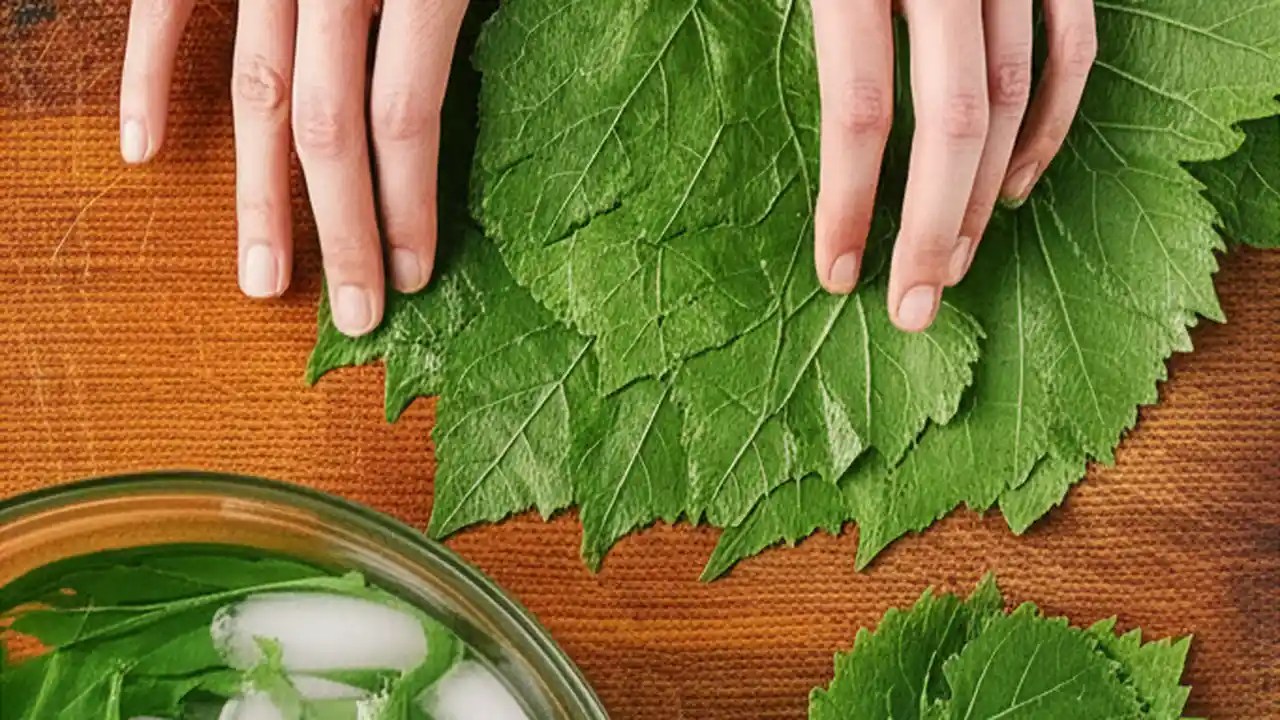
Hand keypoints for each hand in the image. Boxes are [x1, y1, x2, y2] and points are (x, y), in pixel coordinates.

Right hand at [118, 0, 467, 336]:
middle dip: (342, 230)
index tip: (412, 275)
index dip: (407, 204)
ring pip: (257, 91)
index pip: (403, 117)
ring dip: (259, 192)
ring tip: (263, 276)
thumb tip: (454, 107)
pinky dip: (148, 78)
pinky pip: (166, 12)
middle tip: (355, 313)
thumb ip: (459, 21)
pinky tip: (145, 150)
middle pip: (330, 127)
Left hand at [811, 0, 1096, 331]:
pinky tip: (1015, 188)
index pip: (859, 107)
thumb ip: (813, 36)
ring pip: (1013, 93)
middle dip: (934, 228)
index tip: (838, 273)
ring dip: (984, 192)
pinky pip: (1072, 48)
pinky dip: (1051, 125)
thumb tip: (814, 144)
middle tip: (914, 306)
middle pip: (952, 121)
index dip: (849, 200)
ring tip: (954, 264)